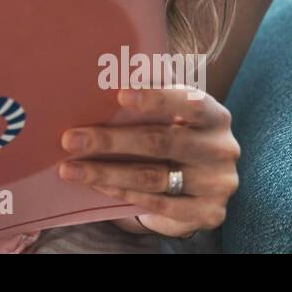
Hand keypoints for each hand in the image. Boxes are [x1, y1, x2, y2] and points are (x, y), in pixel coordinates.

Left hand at [58, 86, 239, 238]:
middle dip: (110, 140)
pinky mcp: (208, 214)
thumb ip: (150, 99)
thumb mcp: (171, 115)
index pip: (189, 103)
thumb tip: (102, 77)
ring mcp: (217, 185)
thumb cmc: (175, 136)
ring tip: (70, 169)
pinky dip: (123, 194)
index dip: (156, 98)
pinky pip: (157, 204)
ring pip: (153, 177)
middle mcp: (221, 149)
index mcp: (215, 116)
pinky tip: (97, 186)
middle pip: (161, 142)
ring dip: (106, 172)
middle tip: (70, 138)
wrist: (202, 186)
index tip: (120, 95)